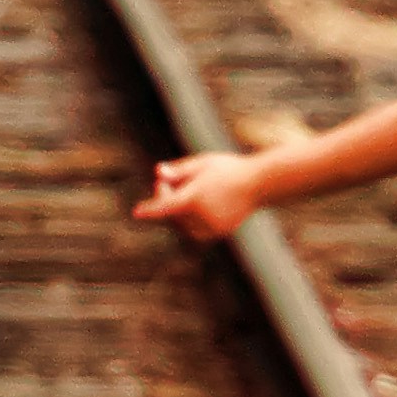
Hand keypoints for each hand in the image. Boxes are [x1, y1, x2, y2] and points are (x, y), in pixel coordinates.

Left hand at [135, 151, 261, 241]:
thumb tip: (158, 172)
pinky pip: (195, 231)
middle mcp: (203, 215)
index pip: (166, 206)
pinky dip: (189, 221)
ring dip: (177, 212)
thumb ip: (179, 170)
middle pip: (172, 214)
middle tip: (166, 182)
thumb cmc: (228, 168)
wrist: (259, 184)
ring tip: (186, 192)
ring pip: (182, 226)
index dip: (150, 209)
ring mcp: (211, 226)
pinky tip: (195, 205)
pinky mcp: (218, 232)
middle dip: (165, 199)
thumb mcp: (202, 163)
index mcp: (196, 197)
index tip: (136, 213)